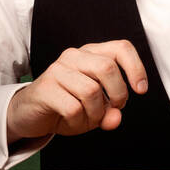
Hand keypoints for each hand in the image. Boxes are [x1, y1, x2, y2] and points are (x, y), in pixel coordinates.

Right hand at [7, 40, 148, 140]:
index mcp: (91, 54)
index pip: (121, 48)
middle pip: (108, 68)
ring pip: (91, 91)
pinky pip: (73, 108)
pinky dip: (78, 121)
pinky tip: (71, 121)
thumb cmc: (66, 105)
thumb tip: (115, 118)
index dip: (136, 68)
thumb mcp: (94, 110)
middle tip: (113, 109)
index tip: (141, 90)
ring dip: (95, 114)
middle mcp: (74, 56)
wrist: (29, 113)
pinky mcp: (46, 88)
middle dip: (118, 95)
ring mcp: (58, 70)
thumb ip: (110, 112)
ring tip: (87, 119)